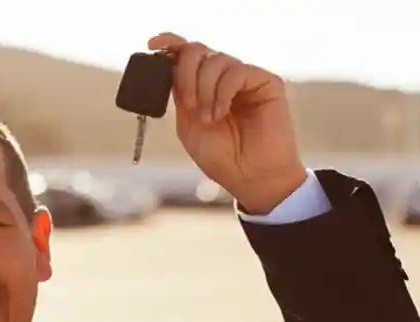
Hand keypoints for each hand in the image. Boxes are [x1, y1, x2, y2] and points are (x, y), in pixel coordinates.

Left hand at [147, 32, 306, 213]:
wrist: (250, 178)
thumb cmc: (221, 157)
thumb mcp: (188, 124)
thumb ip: (179, 94)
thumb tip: (169, 66)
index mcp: (203, 85)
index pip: (186, 55)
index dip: (169, 44)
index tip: (153, 45)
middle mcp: (223, 77)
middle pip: (197, 51)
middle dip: (186, 75)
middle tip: (188, 104)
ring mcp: (245, 78)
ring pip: (215, 60)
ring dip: (204, 90)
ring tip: (209, 119)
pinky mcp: (266, 82)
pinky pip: (236, 71)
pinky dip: (222, 92)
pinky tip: (222, 113)